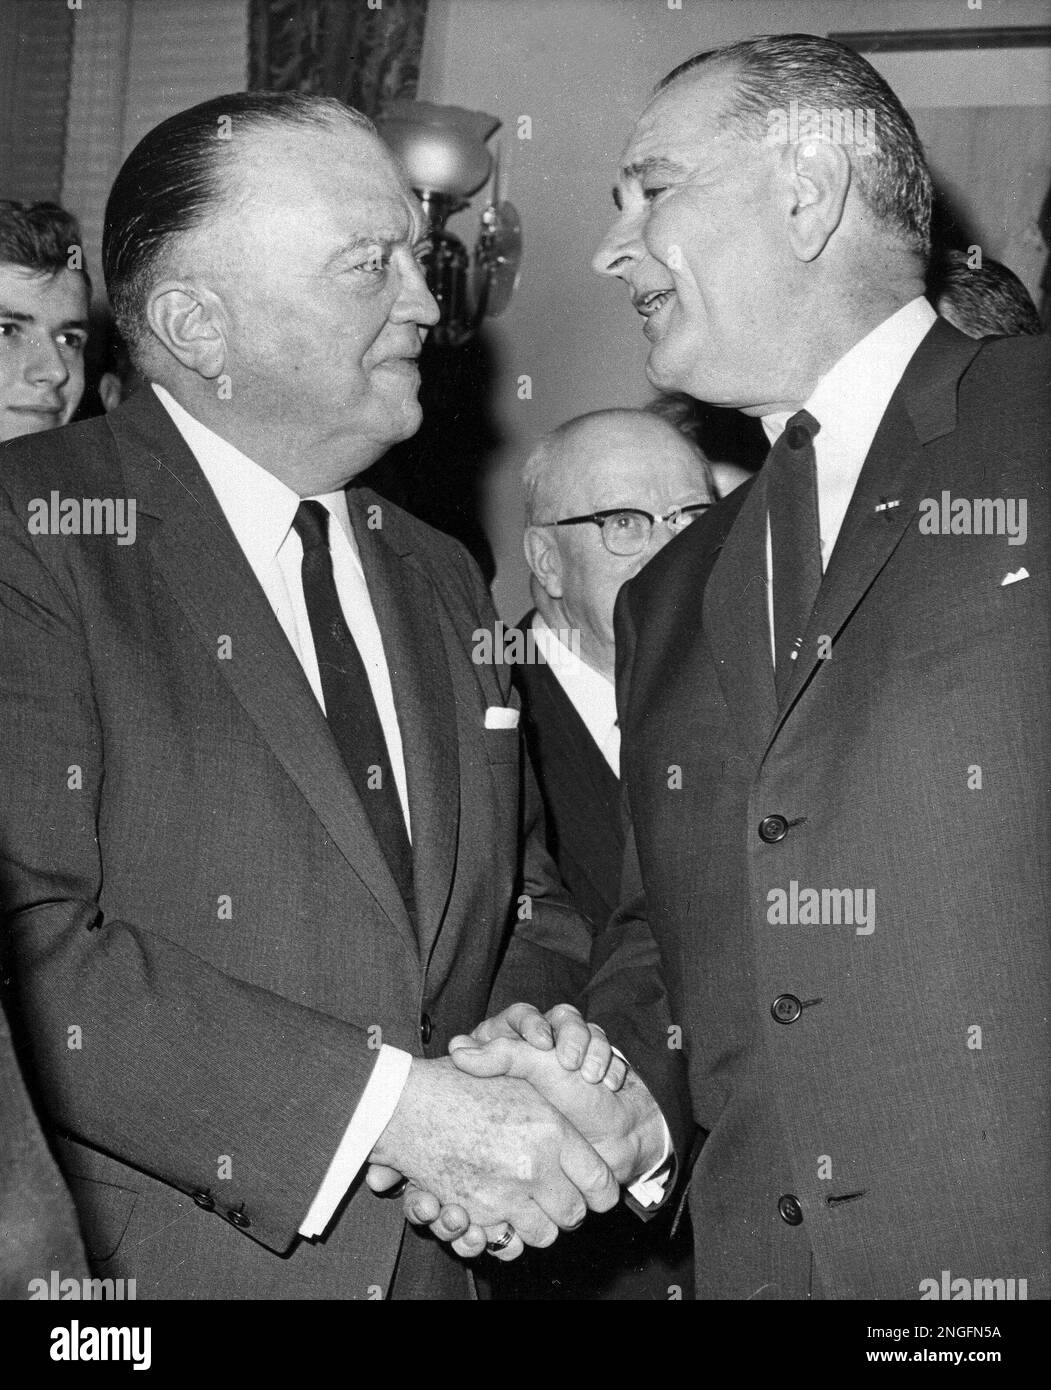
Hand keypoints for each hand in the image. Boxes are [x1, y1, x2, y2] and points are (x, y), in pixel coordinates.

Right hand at [368, 1056, 618, 1255]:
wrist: (409, 1104)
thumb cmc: (465, 1086)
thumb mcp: (521, 1084)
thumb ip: (557, 1119)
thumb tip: (586, 1147)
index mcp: (552, 1131)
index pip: (601, 1183)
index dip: (602, 1193)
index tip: (596, 1192)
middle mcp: (534, 1166)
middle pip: (575, 1214)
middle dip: (569, 1210)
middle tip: (559, 1197)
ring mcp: (505, 1194)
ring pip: (544, 1235)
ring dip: (540, 1224)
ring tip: (530, 1204)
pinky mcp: (476, 1213)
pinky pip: (507, 1242)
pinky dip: (507, 1234)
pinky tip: (503, 1212)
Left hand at [451, 1035, 664, 1184]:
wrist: (620, 1142)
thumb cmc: (569, 1116)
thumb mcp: (532, 1082)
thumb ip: (500, 1057)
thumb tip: (456, 1047)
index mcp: (518, 1053)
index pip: (519, 1016)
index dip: (531, 1024)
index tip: (542, 1044)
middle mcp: (543, 1051)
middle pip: (559, 1016)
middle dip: (571, 1036)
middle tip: (571, 1063)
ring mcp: (572, 1052)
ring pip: (584, 1026)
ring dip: (593, 1049)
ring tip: (592, 1078)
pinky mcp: (598, 1057)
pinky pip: (605, 1041)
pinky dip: (610, 1062)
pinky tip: (609, 1084)